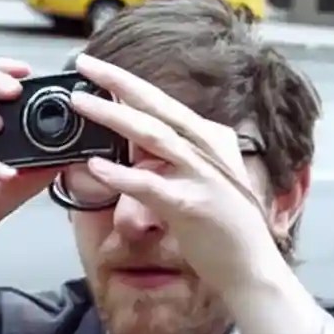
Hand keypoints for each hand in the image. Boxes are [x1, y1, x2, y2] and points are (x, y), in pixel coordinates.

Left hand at [69, 54, 326, 333]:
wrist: (252, 270)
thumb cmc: (223, 230)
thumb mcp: (201, 182)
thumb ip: (173, 162)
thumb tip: (135, 149)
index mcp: (211, 140)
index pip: (164, 103)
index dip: (130, 83)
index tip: (99, 67)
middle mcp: (209, 150)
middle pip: (158, 107)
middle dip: (118, 82)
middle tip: (85, 63)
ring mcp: (204, 176)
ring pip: (153, 136)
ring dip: (114, 117)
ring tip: (81, 104)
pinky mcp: (194, 207)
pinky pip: (151, 187)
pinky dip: (122, 175)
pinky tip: (97, 166)